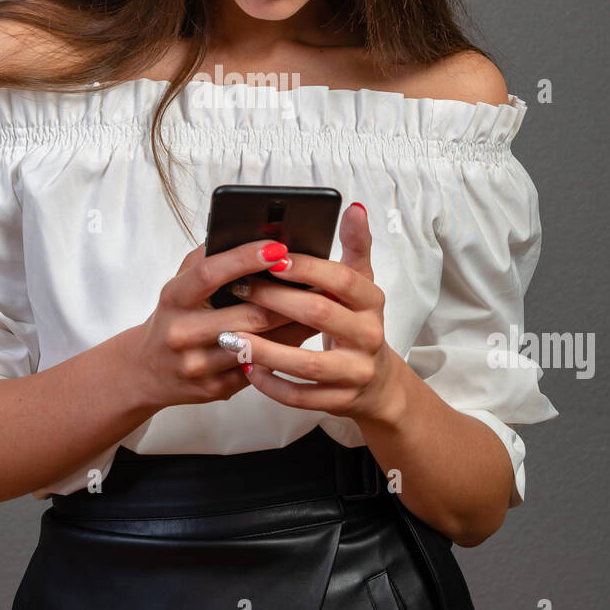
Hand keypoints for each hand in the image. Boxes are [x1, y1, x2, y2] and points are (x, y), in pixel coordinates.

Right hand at [131, 238, 317, 411]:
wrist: (147, 370)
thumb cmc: (174, 315)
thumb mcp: (180, 283)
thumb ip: (208, 259)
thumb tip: (248, 233)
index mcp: (174, 297)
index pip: (210, 273)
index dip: (245, 258)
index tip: (278, 247)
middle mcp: (181, 333)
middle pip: (248, 315)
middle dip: (286, 297)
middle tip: (317, 280)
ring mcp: (198, 365)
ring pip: (260, 345)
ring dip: (294, 325)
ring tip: (320, 305)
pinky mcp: (215, 389)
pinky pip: (259, 368)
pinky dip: (285, 349)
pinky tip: (302, 334)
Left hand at [219, 203, 404, 421]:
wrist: (378, 384)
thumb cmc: (357, 324)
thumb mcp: (362, 285)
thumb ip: (355, 246)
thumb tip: (354, 207)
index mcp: (372, 302)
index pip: (341, 279)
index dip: (307, 268)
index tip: (272, 257)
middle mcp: (370, 336)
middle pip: (319, 314)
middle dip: (275, 301)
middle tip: (239, 289)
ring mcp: (356, 373)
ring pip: (307, 363)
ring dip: (266, 350)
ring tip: (231, 336)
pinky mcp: (340, 402)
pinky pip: (301, 396)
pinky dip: (271, 385)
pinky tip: (247, 369)